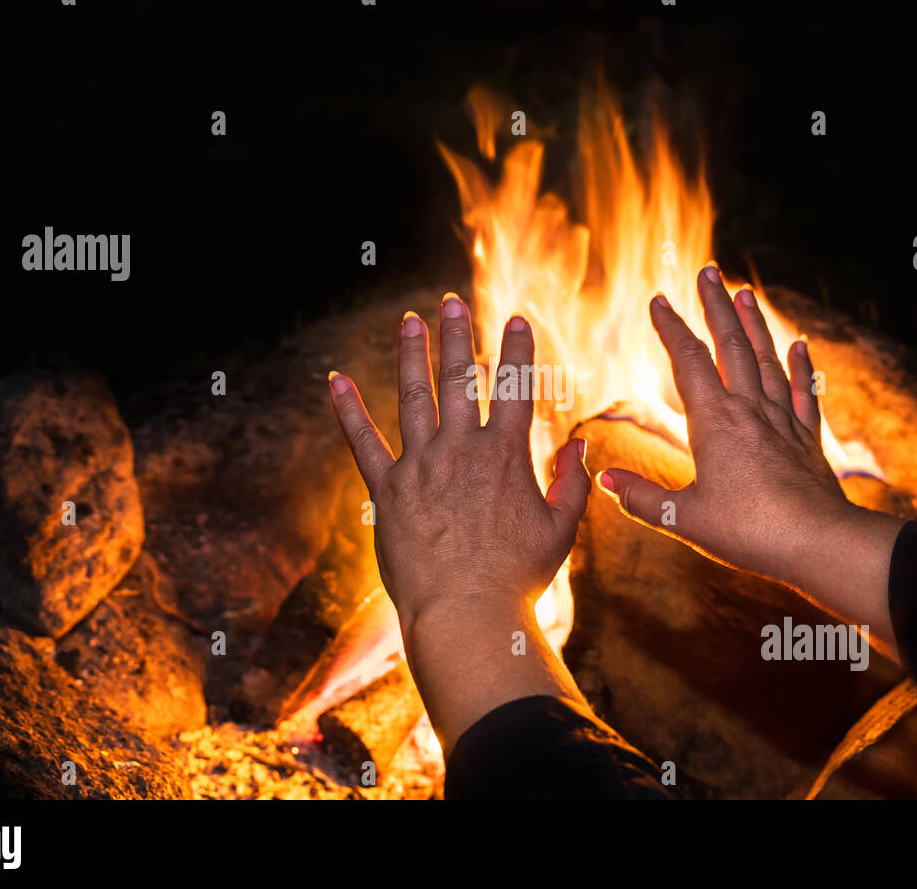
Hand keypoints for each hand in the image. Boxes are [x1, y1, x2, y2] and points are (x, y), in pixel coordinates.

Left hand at [328, 292, 591, 754]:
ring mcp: (420, 466)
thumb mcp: (561, 531)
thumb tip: (579, 445)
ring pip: (414, 396)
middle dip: (456, 337)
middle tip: (450, 304)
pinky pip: (363, 441)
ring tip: (410, 321)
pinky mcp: (387, 490)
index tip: (517, 318)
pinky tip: (336, 381)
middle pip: (459, 379)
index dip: (517, 350)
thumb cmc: (519, 579)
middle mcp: (461, 449)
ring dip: (411, 354)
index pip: (514, 388)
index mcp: (506, 455)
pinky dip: (348, 410)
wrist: (466, 613)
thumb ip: (572, 484)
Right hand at [598, 266, 903, 642]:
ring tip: (745, 293)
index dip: (670, 328)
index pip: (688, 362)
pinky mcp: (807, 441)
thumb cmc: (748, 531)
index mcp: (715, 422)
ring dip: (754, 325)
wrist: (817, 543)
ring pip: (767, 360)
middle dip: (716, 306)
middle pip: (731, 346)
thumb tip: (604, 480)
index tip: (657, 299)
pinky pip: (803, 394)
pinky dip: (800, 367)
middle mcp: (750, 410)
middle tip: (707, 272)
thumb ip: (641, 498)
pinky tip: (799, 346)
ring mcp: (782, 422)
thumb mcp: (683, 518)